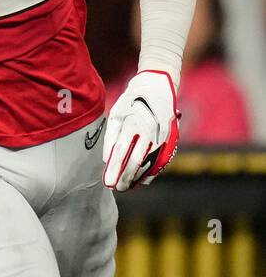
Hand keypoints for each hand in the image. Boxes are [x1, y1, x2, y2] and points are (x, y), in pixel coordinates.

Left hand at [102, 69, 179, 191]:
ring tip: (126, 187)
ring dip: (138, 177)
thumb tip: (106, 160)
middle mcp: (150, 132)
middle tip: (116, 188)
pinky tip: (142, 181)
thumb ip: (111, 137)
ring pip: (149, 163)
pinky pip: (161, 160)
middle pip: (136, 161)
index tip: (107, 183)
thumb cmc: (131, 101)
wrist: (157, 87)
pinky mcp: (170, 140)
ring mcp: (162, 137)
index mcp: (133, 123)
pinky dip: (151, 172)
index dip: (114, 169)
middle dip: (125, 178)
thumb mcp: (116, 114)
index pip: (121, 152)